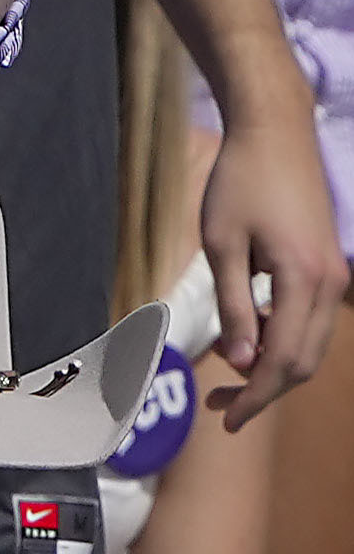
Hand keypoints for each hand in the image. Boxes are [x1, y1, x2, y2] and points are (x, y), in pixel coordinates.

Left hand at [195, 106, 343, 423]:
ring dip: (274, 364)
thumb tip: (240, 360)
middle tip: (219, 405)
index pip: (284, 360)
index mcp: (303, 280)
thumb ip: (233, 306)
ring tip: (228, 375)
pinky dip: (283, 337)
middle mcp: (329, 282)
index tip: (226, 420)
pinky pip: (311, 318)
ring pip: (312, 342)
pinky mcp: (327, 264)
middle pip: (304, 360)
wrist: (274, 134)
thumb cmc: (240, 184)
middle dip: (264, 389)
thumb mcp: (221, 246)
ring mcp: (334, 273)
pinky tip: (248, 334)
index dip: (256, 396)